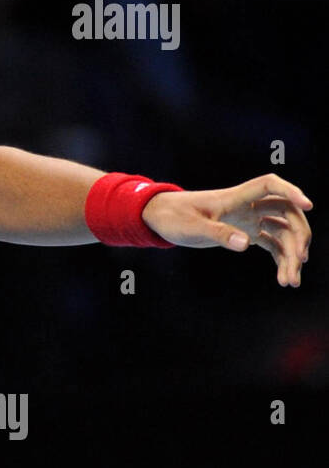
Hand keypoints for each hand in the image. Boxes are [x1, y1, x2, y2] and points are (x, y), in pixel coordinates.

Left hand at [142, 173, 312, 286]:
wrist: (160, 218)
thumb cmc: (173, 217)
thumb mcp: (191, 227)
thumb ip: (218, 233)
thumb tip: (246, 243)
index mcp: (235, 197)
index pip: (269, 185)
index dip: (291, 191)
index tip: (308, 205)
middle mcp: (248, 206)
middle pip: (286, 213)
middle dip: (298, 236)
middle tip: (299, 261)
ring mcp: (249, 219)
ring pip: (282, 232)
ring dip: (291, 255)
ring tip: (290, 282)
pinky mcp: (246, 233)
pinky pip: (272, 244)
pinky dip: (281, 260)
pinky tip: (284, 278)